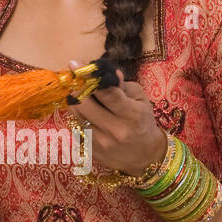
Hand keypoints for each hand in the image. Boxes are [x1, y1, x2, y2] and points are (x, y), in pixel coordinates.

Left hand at [67, 61, 166, 175]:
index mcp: (132, 114)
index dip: (89, 77)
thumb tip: (105, 72)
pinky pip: (76, 127)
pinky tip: (87, 115)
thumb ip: (122, 85)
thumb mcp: (141, 99)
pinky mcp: (91, 151)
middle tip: (77, 81)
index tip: (75, 65)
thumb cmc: (143, 122)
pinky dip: (79, 117)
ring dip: (76, 101)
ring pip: (76, 114)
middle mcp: (115, 130)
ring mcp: (101, 143)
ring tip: (82, 96)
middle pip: (84, 103)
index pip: (106, 93)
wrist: (145, 156)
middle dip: (78, 88)